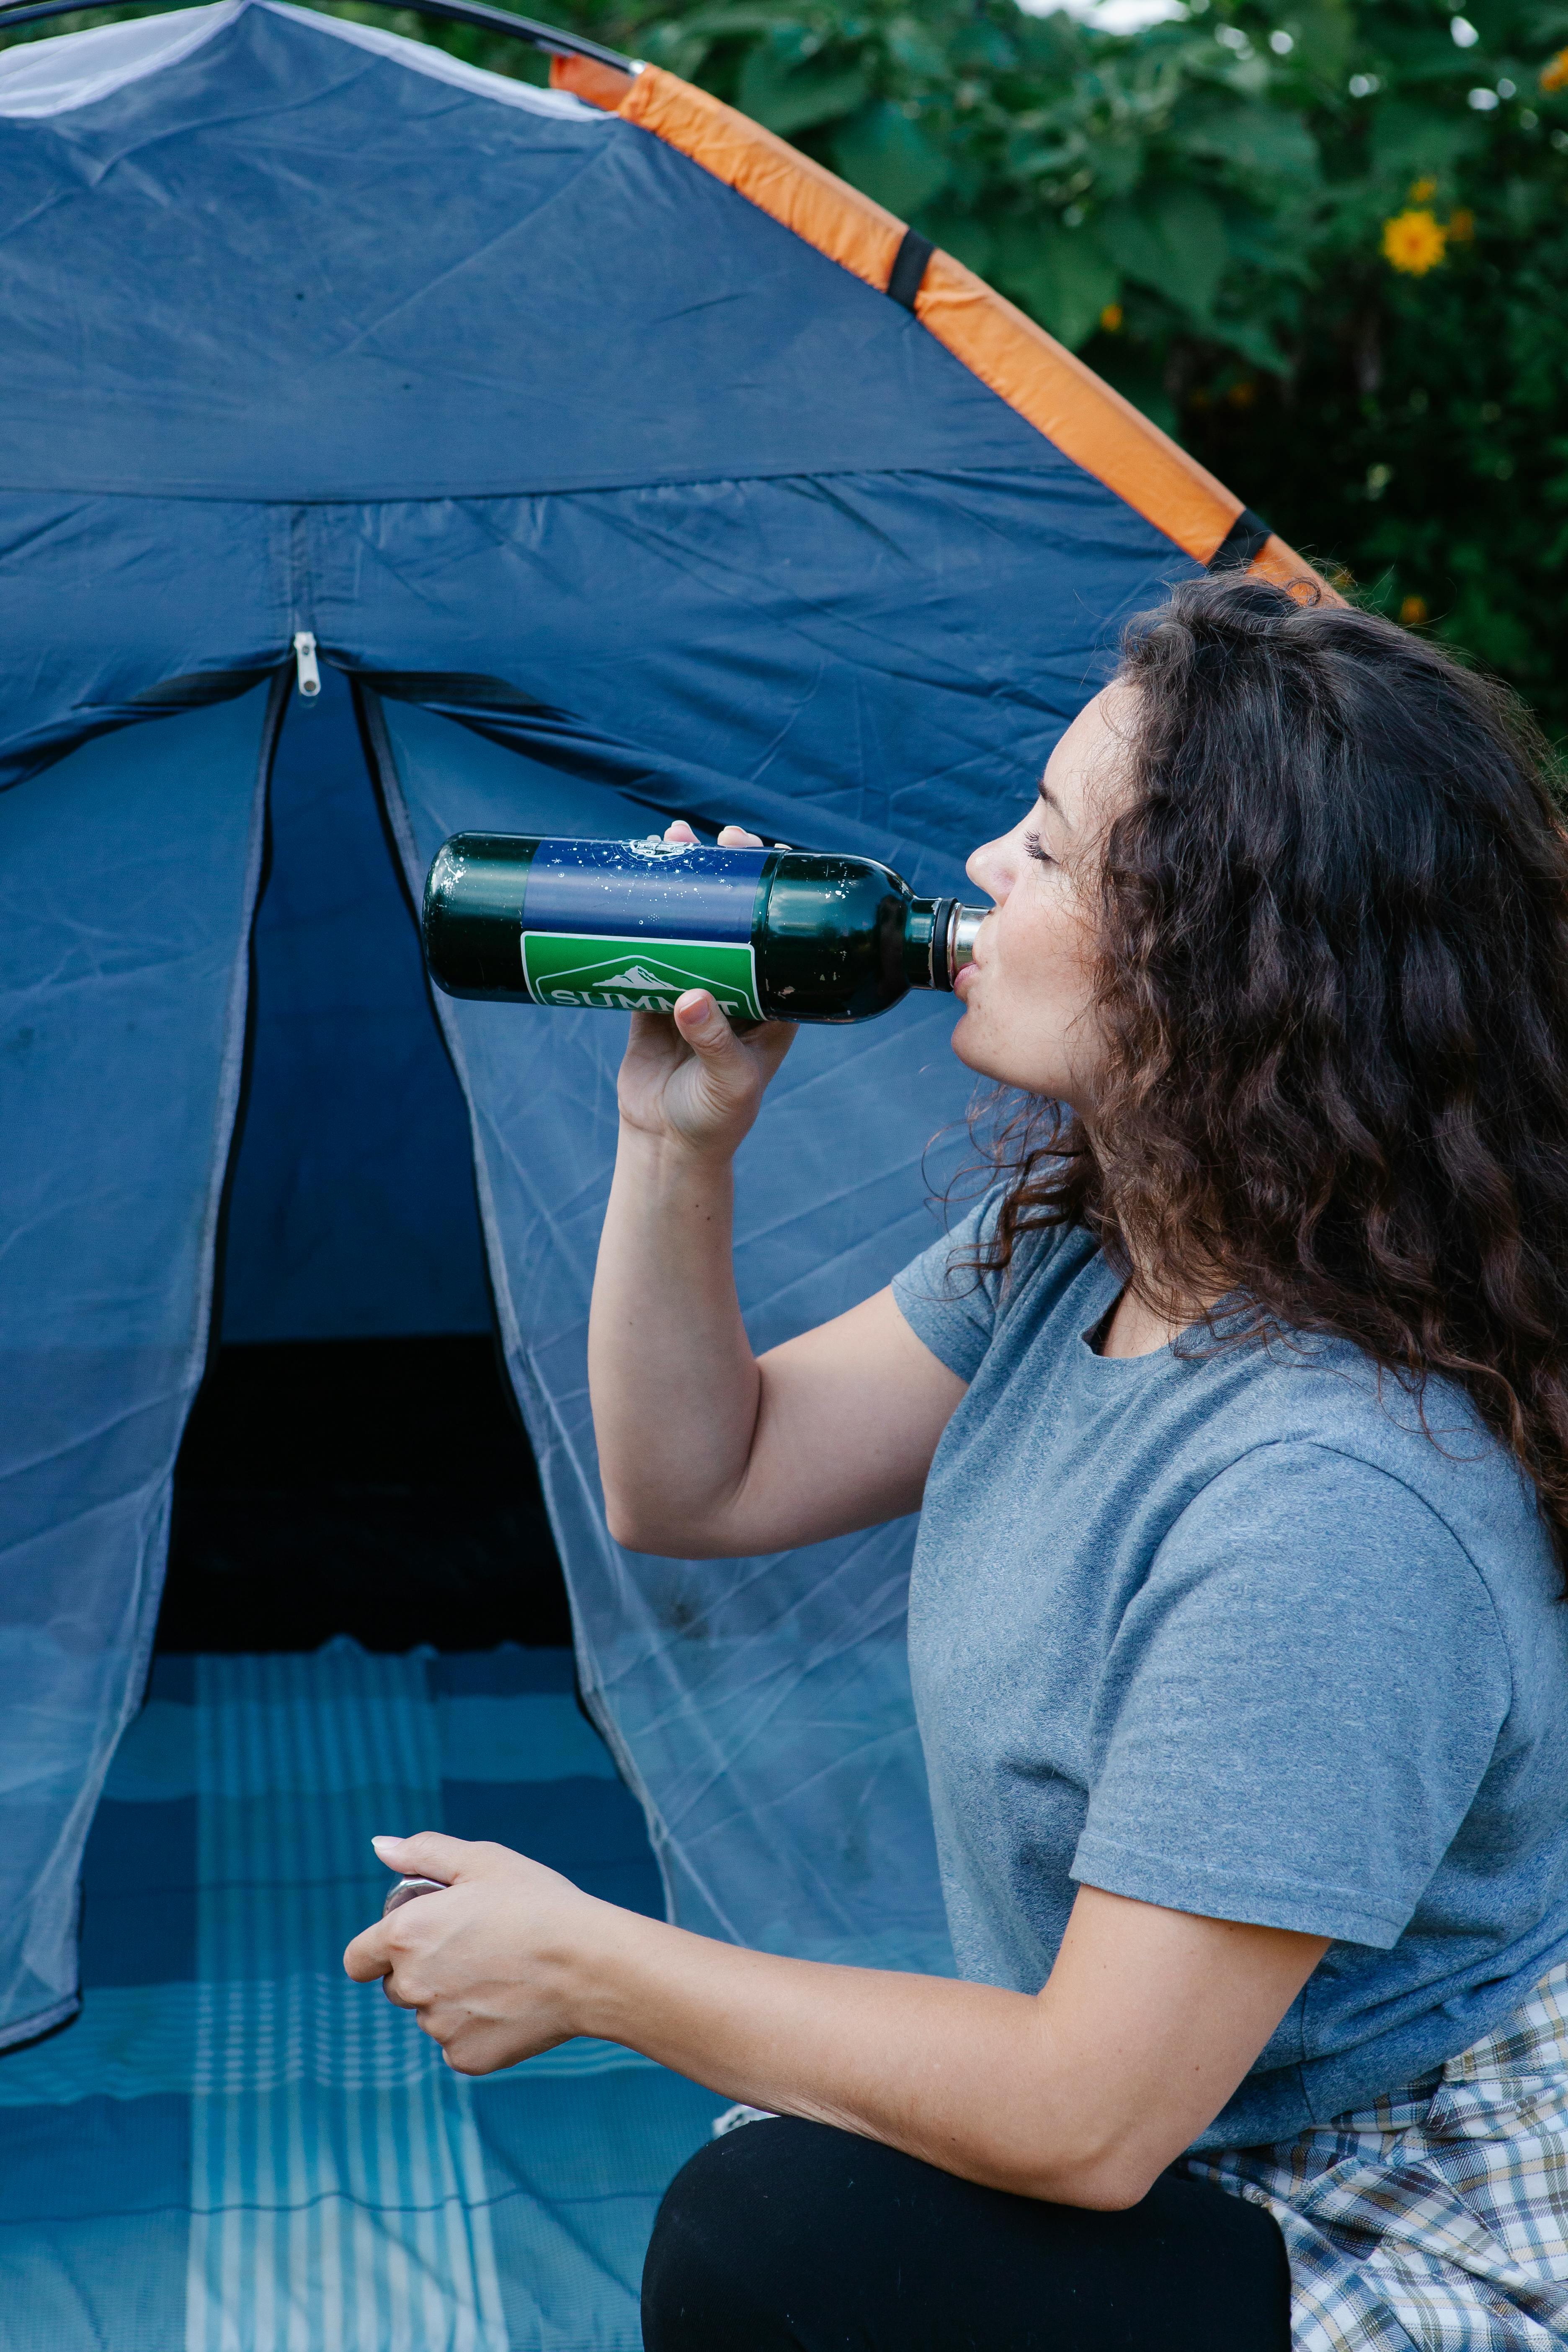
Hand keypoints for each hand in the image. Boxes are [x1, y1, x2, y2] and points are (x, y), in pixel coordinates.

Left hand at [343, 1831, 612, 2075]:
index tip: (411, 1942)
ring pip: (431, 2014)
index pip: (357, 1959)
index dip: (379, 1949)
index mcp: (405, 1936)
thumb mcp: (482, 1860)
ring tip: (503, 1973)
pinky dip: (478, 2028)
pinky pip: (459, 2042)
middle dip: (424, 1970)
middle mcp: (411, 1986)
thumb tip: (381, 1846)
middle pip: (396, 1986)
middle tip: (476, 1948)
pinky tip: (512, 2004)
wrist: (590, 1964)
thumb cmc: (537, 1903)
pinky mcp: (466, 2058)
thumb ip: (423, 1852)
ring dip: (452, 1999)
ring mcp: (438, 2027)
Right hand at [616, 822, 795, 1159]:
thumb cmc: (715, 1120)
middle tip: (714, 838)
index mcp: (773, 1001)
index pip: (779, 933)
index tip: (761, 852)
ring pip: (691, 924)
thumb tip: (690, 998)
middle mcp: (738, 986)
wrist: (667, 1146)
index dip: (771, 892)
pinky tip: (632, 883)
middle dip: (724, 874)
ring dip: (681, 885)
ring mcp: (694, 987)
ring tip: (670, 841)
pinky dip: (640, 917)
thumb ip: (714, 1042)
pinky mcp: (653, 997)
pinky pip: (648, 947)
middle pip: (734, 917)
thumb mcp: (727, 1083)